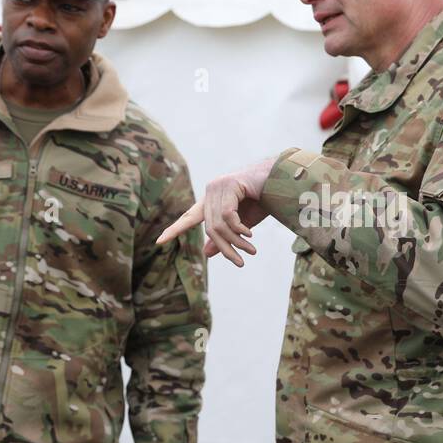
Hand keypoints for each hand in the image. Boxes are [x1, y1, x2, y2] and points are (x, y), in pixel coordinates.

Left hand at [156, 157, 277, 266]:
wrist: (283, 179)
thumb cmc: (265, 199)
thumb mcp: (243, 223)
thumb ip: (225, 236)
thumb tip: (206, 253)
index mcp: (212, 199)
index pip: (190, 216)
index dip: (176, 229)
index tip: (159, 242)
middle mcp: (211, 191)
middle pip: (210, 228)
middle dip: (226, 248)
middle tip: (240, 263)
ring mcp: (218, 186)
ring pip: (218, 225)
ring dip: (236, 242)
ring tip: (251, 251)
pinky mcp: (229, 184)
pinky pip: (227, 216)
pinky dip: (239, 229)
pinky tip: (250, 235)